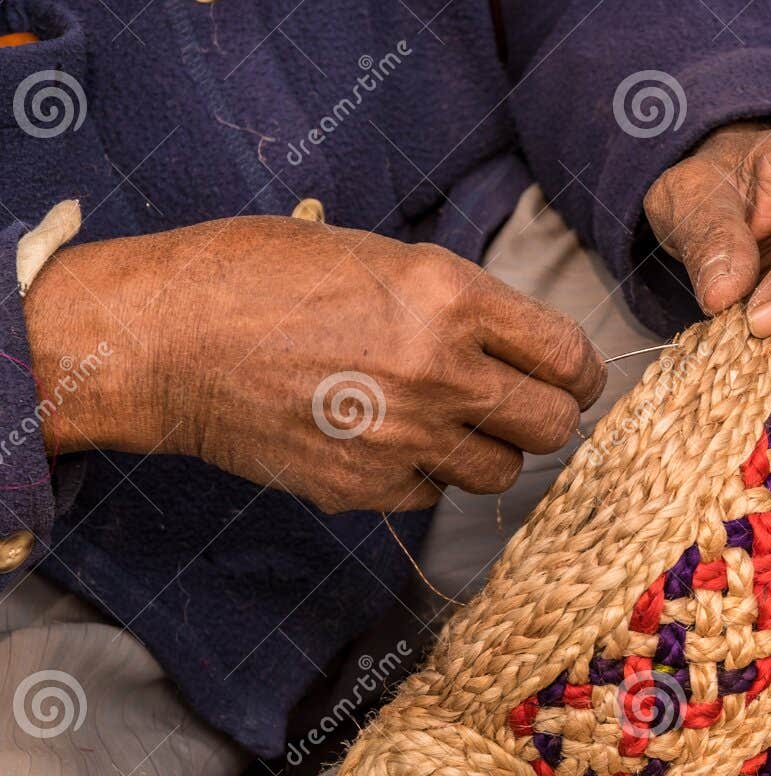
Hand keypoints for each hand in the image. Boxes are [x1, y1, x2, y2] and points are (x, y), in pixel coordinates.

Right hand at [23, 216, 603, 512]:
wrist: (161, 339)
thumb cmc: (257, 276)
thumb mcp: (375, 255)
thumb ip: (456, 301)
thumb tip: (519, 344)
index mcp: (449, 297)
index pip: (567, 356)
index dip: (579, 372)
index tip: (571, 378)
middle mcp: (438, 372)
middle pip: (552, 426)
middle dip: (548, 417)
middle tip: (522, 407)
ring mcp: (402, 439)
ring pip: (500, 472)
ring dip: (486, 450)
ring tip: (443, 420)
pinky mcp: (365, 488)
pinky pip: (433, 495)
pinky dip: (424, 474)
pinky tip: (384, 439)